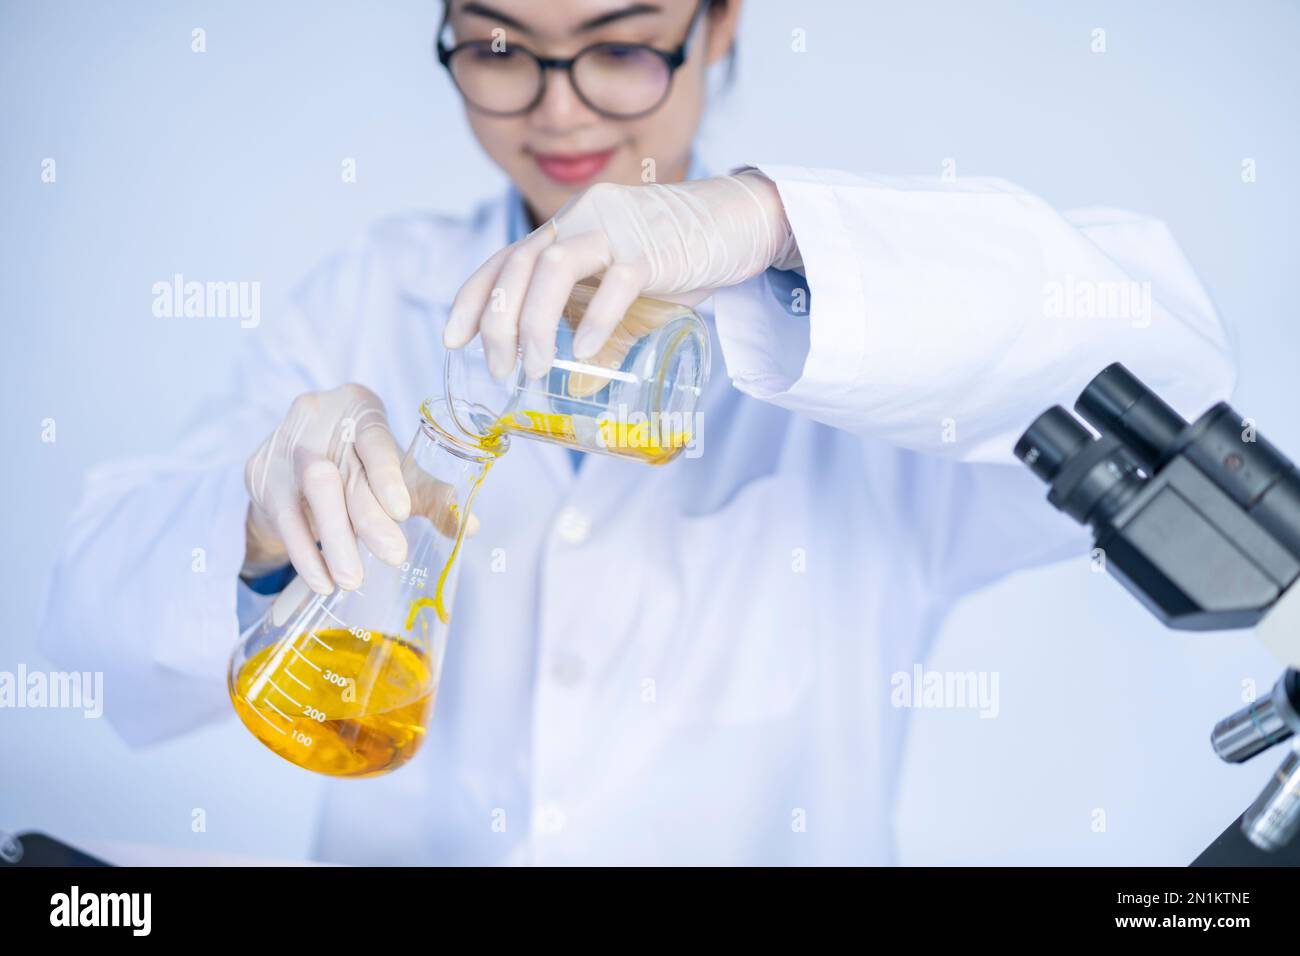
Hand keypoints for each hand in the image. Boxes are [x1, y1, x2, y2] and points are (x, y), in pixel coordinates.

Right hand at [243, 384, 412, 594]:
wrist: (298, 459)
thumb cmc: (360, 461)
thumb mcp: (396, 471)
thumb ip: (429, 495)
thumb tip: (471, 526)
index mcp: (358, 406)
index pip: (373, 439)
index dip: (386, 475)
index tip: (403, 511)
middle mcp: (314, 418)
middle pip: (339, 473)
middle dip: (366, 519)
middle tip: (394, 557)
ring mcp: (281, 446)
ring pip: (308, 496)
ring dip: (334, 542)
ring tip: (353, 580)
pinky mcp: (260, 476)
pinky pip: (284, 520)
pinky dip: (305, 554)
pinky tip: (323, 580)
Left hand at [443, 170, 800, 379]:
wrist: (738, 222)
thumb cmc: (679, 258)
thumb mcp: (626, 291)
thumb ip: (599, 327)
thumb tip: (578, 385)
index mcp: (567, 227)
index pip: (504, 259)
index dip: (473, 299)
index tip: (454, 340)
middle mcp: (581, 219)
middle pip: (519, 265)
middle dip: (497, 322)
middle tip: (498, 370)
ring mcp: (617, 229)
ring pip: (555, 267)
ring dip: (533, 322)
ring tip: (533, 368)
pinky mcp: (654, 248)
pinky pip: (617, 282)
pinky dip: (594, 320)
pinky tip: (581, 353)